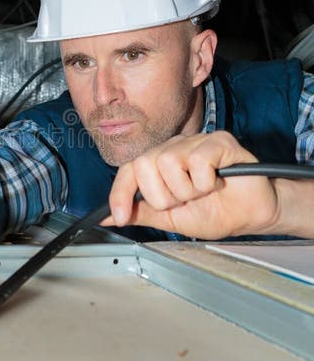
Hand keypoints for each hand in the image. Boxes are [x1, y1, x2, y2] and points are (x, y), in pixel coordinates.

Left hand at [103, 131, 280, 239]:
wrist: (252, 215)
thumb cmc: (216, 212)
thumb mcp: (171, 219)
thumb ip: (141, 213)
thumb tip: (107, 218)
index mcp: (159, 162)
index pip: (129, 169)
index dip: (120, 193)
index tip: (119, 218)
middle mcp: (174, 147)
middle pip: (145, 165)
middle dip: (163, 196)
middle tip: (184, 202)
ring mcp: (196, 141)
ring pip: (169, 163)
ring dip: (187, 190)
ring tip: (203, 193)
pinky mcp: (220, 141)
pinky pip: (198, 161)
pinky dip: (207, 181)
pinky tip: (218, 183)